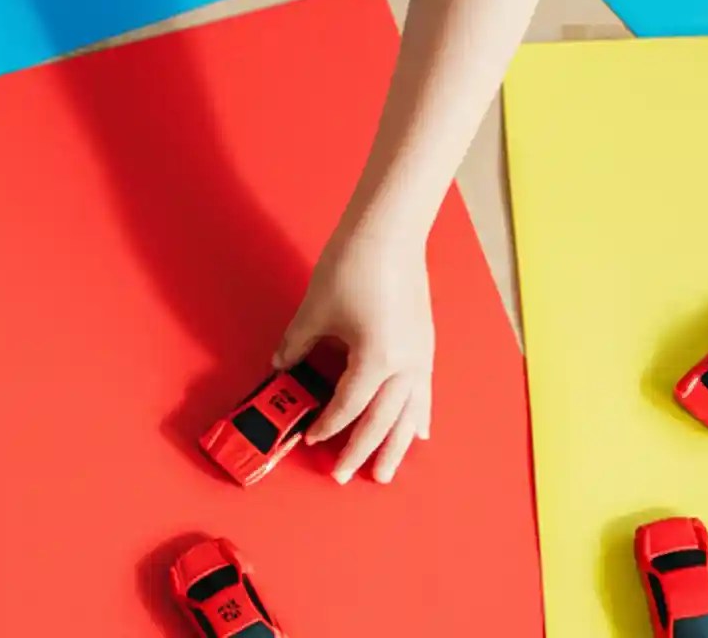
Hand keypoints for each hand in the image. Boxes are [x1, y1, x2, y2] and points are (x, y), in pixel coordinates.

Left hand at [273, 227, 434, 484]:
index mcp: (376, 361)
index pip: (347, 407)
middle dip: (361, 452)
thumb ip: (297, 345)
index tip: (310, 439)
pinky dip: (419, 416)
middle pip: (381, 421)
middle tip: (343, 477)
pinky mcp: (425, 345)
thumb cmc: (354, 264)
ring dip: (395, 446)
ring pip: (408, 414)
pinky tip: (419, 432)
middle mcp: (404, 366)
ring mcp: (420, 356)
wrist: (389, 231)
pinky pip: (424, 392)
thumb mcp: (315, 310)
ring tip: (386, 472)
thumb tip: (281, 366)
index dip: (327, 427)